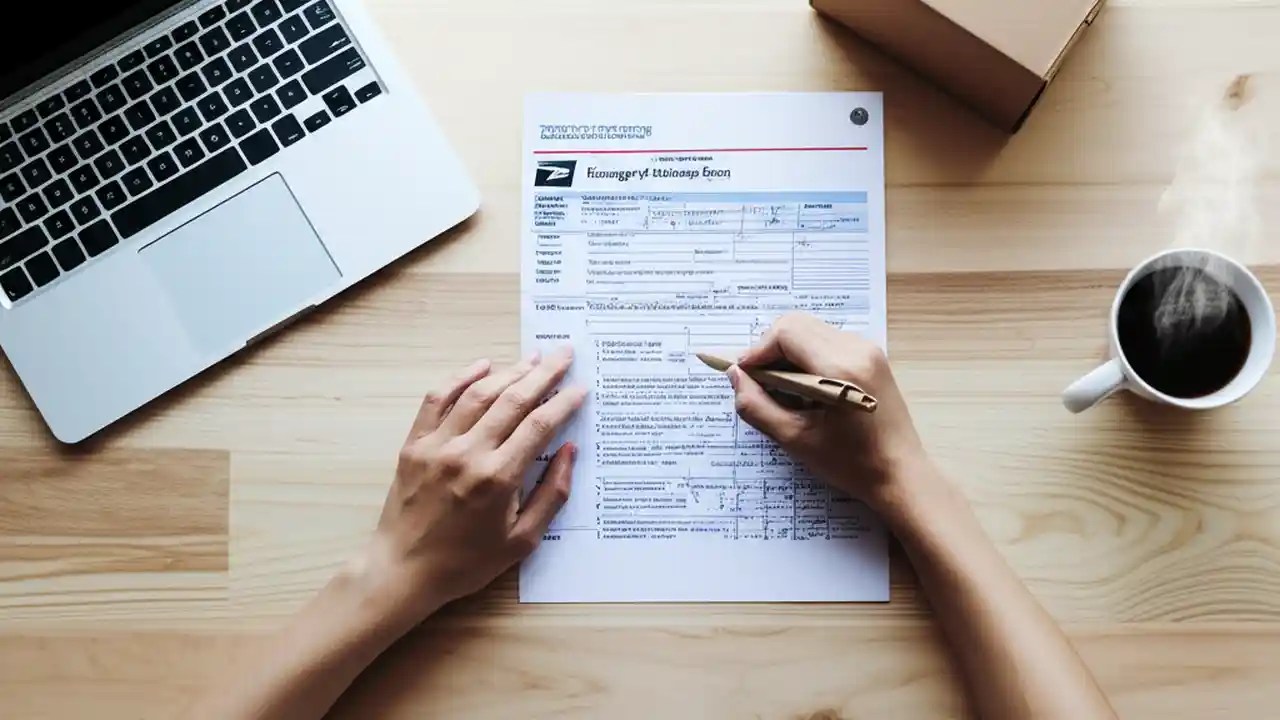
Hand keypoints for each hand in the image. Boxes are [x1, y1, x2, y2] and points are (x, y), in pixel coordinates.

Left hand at [362, 349, 586, 625]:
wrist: (403, 570)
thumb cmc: (466, 562)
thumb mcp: (522, 541)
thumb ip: (551, 494)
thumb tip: (569, 451)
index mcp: (499, 478)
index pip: (539, 425)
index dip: (564, 402)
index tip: (581, 387)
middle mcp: (468, 454)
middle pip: (513, 400)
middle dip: (543, 374)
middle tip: (564, 354)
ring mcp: (438, 445)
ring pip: (479, 394)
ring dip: (509, 371)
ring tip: (532, 357)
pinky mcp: (415, 444)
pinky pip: (438, 399)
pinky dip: (461, 377)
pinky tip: (482, 366)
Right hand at [728, 313, 927, 509]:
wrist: (901, 475)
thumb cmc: (852, 464)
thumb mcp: (795, 439)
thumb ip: (757, 405)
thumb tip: (736, 376)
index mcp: (840, 368)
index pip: (786, 332)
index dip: (757, 350)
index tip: (744, 375)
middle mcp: (857, 349)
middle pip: (797, 325)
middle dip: (770, 350)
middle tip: (759, 383)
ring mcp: (868, 350)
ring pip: (811, 331)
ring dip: (788, 353)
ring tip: (781, 390)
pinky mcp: (872, 357)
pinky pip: (827, 342)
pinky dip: (806, 357)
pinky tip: (804, 389)